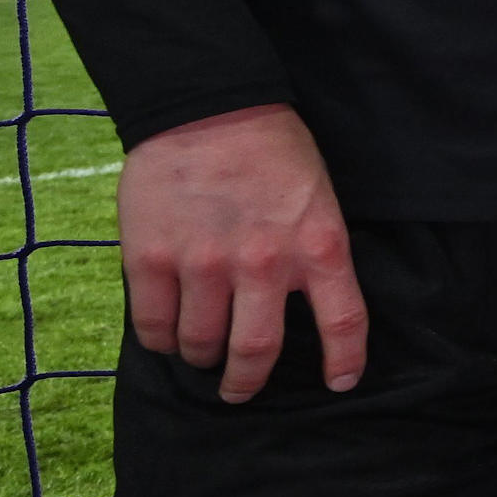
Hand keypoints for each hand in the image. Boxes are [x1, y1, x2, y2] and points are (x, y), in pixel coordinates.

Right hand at [120, 105, 366, 400]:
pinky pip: (153, 324)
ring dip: (201, 359)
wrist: (208, 106)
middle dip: (247, 381)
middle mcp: (263, 263)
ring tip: (200, 356)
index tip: (340, 383)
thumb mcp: (319, 199)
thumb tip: (302, 306)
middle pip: (257, 350)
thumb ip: (314, 253)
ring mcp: (204, 263)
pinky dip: (160, 341)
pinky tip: (166, 337)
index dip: (344, 361)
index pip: (344, 322)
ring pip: (200, 343)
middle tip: (239, 389)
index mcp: (318, 246)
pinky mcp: (151, 257)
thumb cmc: (272, 151)